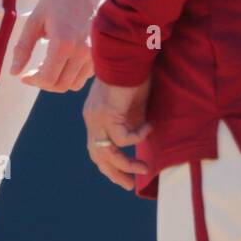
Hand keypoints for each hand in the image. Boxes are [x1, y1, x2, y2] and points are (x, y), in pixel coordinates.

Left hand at [10, 0, 106, 92]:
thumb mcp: (35, 20)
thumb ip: (23, 48)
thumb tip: (14, 73)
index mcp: (63, 43)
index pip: (48, 79)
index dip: (33, 81)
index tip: (25, 76)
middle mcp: (82, 51)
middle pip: (61, 85)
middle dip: (44, 83)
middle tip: (34, 72)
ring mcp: (95, 53)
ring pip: (75, 84)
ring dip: (59, 80)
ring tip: (48, 66)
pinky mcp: (101, 52)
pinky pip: (86, 75)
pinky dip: (73, 74)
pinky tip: (63, 60)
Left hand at [83, 76, 151, 190]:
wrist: (128, 55)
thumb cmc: (133, 77)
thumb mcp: (133, 107)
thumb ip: (133, 123)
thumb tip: (142, 143)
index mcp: (95, 117)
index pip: (96, 148)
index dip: (107, 165)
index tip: (123, 176)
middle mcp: (92, 119)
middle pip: (97, 156)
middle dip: (113, 173)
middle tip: (129, 185)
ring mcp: (97, 116)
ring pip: (107, 152)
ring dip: (126, 164)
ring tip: (144, 168)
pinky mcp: (107, 112)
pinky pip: (122, 137)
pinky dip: (137, 137)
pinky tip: (149, 127)